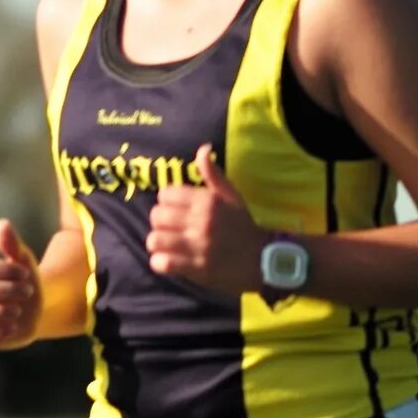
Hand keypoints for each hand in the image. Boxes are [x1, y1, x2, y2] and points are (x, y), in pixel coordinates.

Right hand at [0, 219, 43, 349]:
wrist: (35, 311)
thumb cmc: (25, 282)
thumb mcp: (23, 262)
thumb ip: (11, 245)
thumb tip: (2, 224)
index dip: (4, 270)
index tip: (26, 274)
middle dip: (7, 290)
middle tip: (28, 292)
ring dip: (0, 311)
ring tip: (18, 310)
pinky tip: (13, 325)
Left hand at [146, 144, 265, 294]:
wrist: (262, 259)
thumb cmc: (243, 226)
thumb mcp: (232, 196)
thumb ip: (213, 174)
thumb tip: (202, 149)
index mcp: (208, 202)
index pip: (165, 194)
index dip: (165, 202)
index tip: (173, 209)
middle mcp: (201, 222)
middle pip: (157, 216)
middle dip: (159, 222)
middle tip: (168, 228)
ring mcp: (198, 246)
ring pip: (155, 239)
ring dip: (157, 243)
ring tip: (166, 245)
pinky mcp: (196, 268)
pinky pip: (162, 263)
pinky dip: (160, 262)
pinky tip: (169, 261)